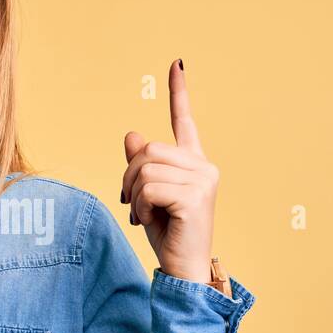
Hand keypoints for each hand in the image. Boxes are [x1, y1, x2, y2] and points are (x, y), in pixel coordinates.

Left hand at [121, 59, 219, 283]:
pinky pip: (149, 187)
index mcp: (193, 163)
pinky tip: (146, 221)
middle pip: (149, 149)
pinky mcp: (195, 196)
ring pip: (146, 168)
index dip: (179, 91)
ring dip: (133, 195)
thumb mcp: (146, 195)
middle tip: (129, 202)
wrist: (184, 269)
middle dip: (129, 176)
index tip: (177, 63)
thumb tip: (132, 135)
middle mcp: (203, 166)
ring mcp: (202, 180)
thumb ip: (140, 166)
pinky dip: (139, 205)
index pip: (184, 120)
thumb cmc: (167, 234)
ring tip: (141, 214)